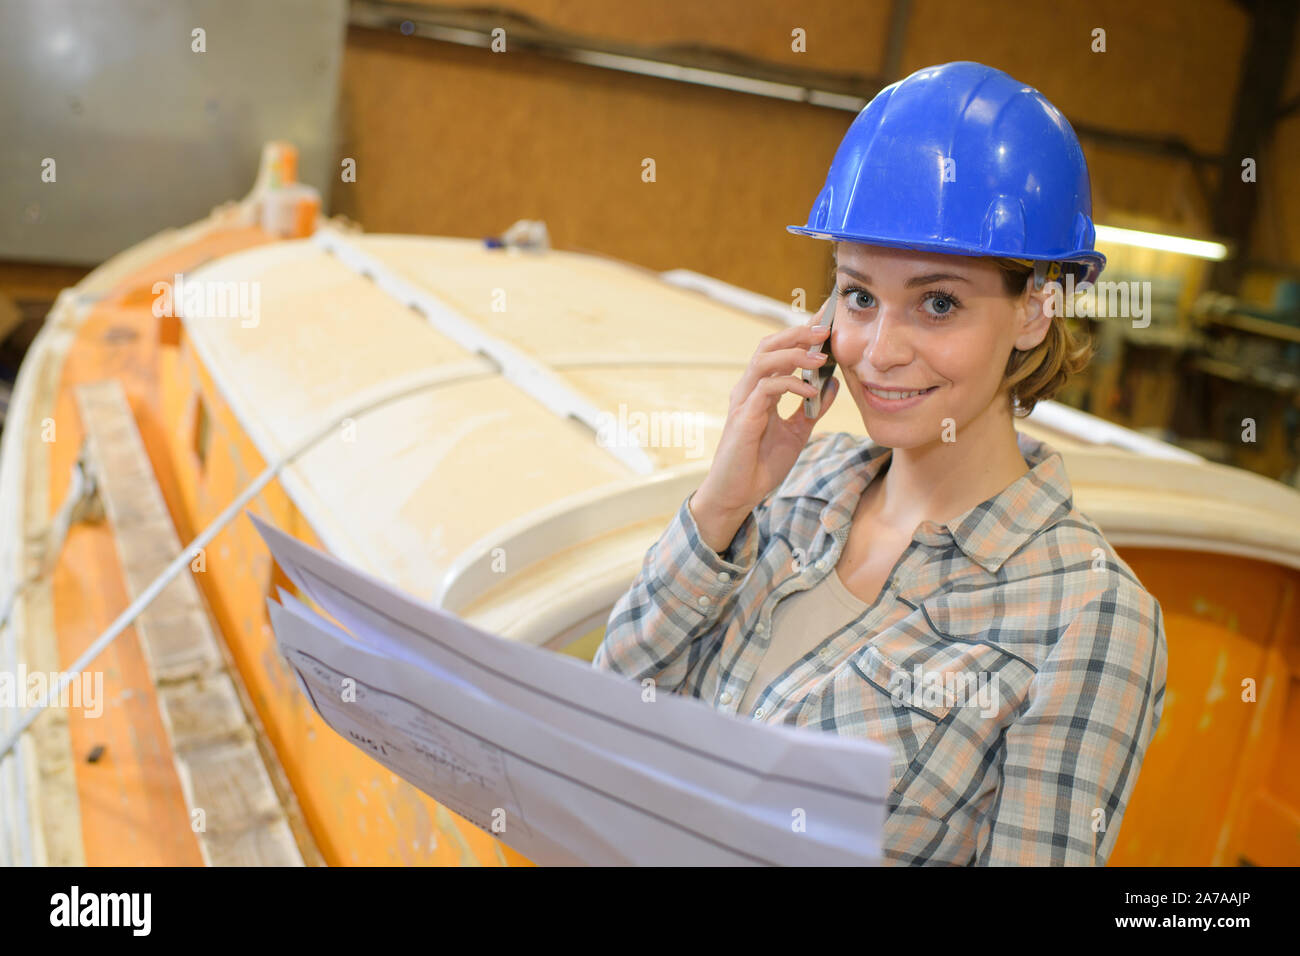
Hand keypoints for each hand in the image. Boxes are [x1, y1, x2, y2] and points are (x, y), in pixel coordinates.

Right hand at [691, 298, 838, 545]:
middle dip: (797, 333)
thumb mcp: (798, 431)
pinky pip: (766, 389)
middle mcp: (749, 389)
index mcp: (760, 389)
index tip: (827, 318)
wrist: (738, 493)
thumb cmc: (760, 464)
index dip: (801, 332)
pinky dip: (790, 385)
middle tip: (826, 326)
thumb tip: (834, 382)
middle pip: (768, 345)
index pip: (780, 350)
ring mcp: (744, 401)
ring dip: (794, 353)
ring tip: (821, 355)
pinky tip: (810, 391)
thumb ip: (813, 407)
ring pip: (764, 360)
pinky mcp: (743, 416)